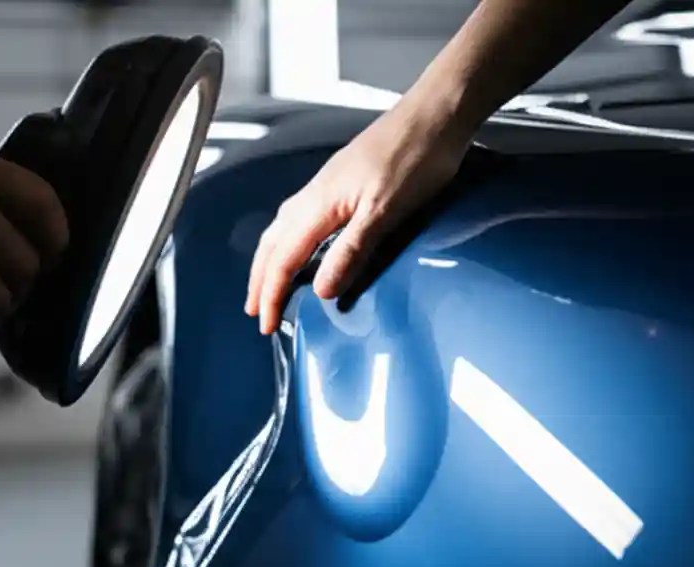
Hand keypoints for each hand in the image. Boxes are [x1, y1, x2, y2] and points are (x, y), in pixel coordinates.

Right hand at [244, 101, 471, 333]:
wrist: (436, 114)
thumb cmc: (417, 157)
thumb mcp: (386, 211)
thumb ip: (352, 251)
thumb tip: (322, 290)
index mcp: (321, 203)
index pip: (284, 258)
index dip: (273, 294)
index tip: (268, 325)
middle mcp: (316, 193)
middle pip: (273, 243)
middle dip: (260, 280)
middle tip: (257, 312)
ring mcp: (328, 184)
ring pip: (283, 228)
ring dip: (271, 260)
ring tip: (268, 285)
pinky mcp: (342, 180)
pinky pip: (300, 216)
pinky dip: (289, 239)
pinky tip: (301, 245)